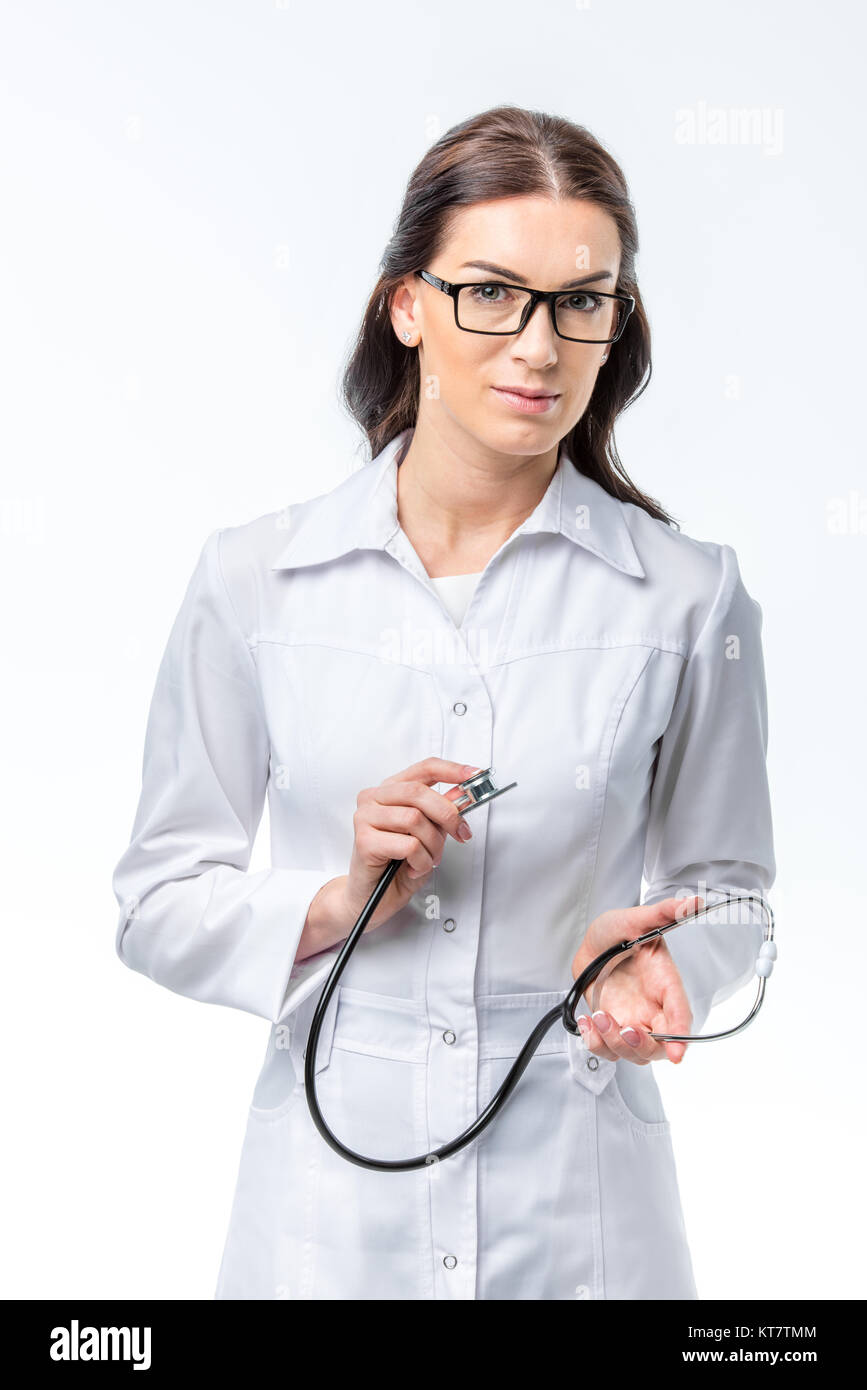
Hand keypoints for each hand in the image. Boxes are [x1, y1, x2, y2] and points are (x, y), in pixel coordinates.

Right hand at [335, 757, 480, 934]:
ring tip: (429, 860)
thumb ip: (441, 812)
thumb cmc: (397, 865)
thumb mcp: (428, 834)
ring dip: (433, 845)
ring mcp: (365, 817)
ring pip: (415, 819)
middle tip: (461, 833)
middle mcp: (373, 798)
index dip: (451, 770)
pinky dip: (421, 860)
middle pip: (419, 792)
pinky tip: (414, 867)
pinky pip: (408, 845)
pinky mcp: (364, 841)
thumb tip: (463, 794)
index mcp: (390, 790)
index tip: (474, 775)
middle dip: (448, 815)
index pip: (423, 768)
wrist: (370, 898)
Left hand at [569, 895, 704, 1065]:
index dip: (681, 1036)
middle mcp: (652, 1008)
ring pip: (633, 1053)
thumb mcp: (638, 919)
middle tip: (625, 1029)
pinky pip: (607, 1050)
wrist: (592, 942)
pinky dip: (596, 1044)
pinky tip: (587, 1023)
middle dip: (644, 1046)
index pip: (680, 1014)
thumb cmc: (618, 931)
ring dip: (615, 1044)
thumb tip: (693, 902)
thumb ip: (664, 912)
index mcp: (665, 984)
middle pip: (660, 1046)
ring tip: (598, 1017)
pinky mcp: (611, 1026)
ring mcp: (632, 1020)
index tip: (676, 1054)